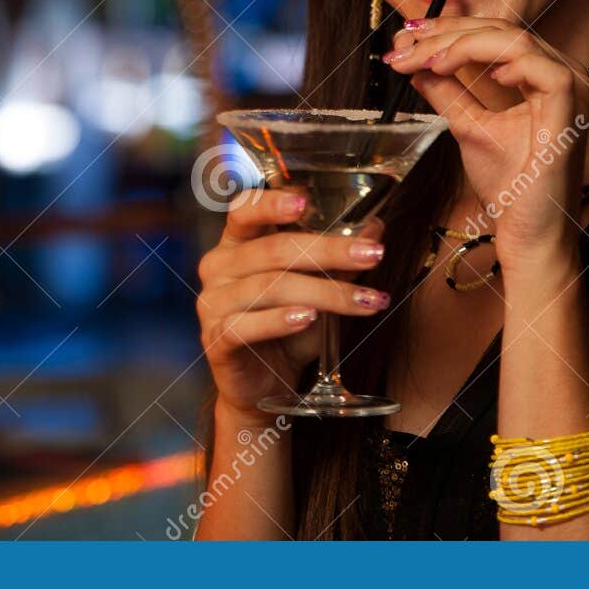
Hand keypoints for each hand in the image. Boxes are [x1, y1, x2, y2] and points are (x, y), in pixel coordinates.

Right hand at [195, 187, 388, 420]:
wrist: (263, 387)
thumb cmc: (288, 330)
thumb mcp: (318, 290)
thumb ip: (339, 261)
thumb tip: (375, 228)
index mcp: (237, 243)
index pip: (245, 209)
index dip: (272, 203)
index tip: (306, 201)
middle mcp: (219, 266)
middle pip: (273, 249)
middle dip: (330, 250)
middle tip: (372, 254)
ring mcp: (213, 303)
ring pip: (270, 287)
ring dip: (325, 292)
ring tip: (365, 300)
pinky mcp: (215, 340)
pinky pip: (245, 325)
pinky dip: (279, 320)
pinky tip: (309, 318)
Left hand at [383, 16, 588, 269]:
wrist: (530, 235)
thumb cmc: (509, 187)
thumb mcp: (467, 127)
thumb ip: (446, 92)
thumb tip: (415, 63)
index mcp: (539, 76)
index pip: (494, 34)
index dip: (449, 29)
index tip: (407, 38)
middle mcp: (560, 75)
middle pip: (502, 30)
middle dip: (448, 33)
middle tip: (407, 46)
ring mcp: (572, 91)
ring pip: (518, 41)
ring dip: (465, 45)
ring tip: (429, 61)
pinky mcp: (571, 112)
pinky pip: (543, 70)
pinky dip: (507, 63)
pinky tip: (478, 75)